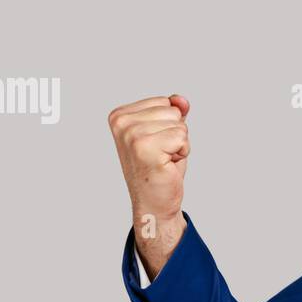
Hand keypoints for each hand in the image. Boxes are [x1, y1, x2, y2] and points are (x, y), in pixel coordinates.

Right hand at [108, 94, 190, 277]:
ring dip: (178, 145)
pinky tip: (166, 165)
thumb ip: (173, 111)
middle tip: (161, 155)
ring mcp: (131, 135)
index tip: (156, 145)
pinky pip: (182, 137)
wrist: (154, 203)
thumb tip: (180, 99)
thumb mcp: (167, 133)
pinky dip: (181, 153)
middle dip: (175, 134)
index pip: (164, 102)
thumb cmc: (160, 168)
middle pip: (173, 111)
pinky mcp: (145, 148)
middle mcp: (121, 123)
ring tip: (163, 160)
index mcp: (120, 115)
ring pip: (179, 124)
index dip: (169, 126)